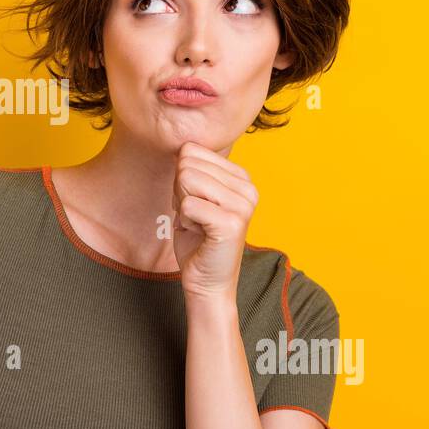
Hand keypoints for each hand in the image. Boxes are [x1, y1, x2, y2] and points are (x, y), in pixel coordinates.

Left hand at [171, 141, 258, 303]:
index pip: (191, 151)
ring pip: (186, 181)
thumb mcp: (193, 195)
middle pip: (186, 165)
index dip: (181, 179)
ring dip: (183, 206)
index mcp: (242, 177)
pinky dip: (185, 221)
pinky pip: (188, 206)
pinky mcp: (232, 223)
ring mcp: (243, 205)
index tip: (194, 202)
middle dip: (180, 192)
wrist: (207, 280)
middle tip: (195, 216)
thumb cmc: (197, 238)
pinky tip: (200, 234)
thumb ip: (191, 169)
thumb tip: (182, 148)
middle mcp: (248, 188)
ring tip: (198, 224)